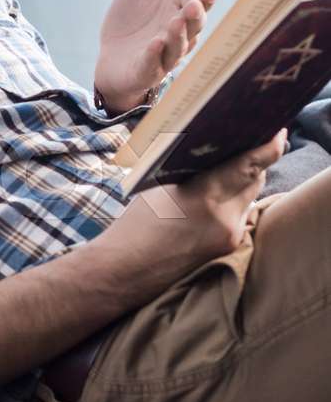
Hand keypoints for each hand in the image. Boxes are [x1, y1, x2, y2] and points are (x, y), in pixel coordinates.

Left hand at [94, 0, 216, 112]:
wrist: (112, 58)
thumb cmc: (134, 20)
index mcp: (180, 8)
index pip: (198, 1)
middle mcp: (178, 33)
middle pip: (193, 25)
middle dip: (195, 16)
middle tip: (194, 4)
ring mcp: (164, 55)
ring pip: (177, 46)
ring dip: (178, 35)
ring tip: (175, 21)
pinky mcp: (145, 70)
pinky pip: (153, 64)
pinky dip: (155, 55)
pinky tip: (155, 44)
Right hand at [96, 130, 286, 303]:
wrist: (124, 269)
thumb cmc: (135, 224)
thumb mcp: (161, 186)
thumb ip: (195, 170)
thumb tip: (217, 152)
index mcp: (206, 195)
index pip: (251, 165)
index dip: (269, 146)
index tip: (276, 132)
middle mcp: (225, 218)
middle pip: (255, 180)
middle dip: (253, 162)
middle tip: (247, 145)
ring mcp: (229, 236)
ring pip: (249, 199)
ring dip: (243, 184)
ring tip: (227, 171)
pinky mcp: (227, 249)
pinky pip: (240, 217)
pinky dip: (233, 204)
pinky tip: (217, 199)